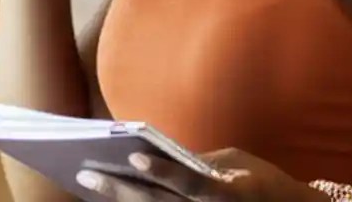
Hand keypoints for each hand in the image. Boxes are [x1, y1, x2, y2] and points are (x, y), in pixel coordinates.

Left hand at [75, 148, 325, 201]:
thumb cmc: (263, 183)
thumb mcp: (237, 164)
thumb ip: (200, 162)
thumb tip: (159, 156)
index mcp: (228, 194)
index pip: (190, 182)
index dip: (161, 170)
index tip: (133, 154)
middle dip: (121, 190)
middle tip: (88, 175)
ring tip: (92, 186)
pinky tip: (115, 199)